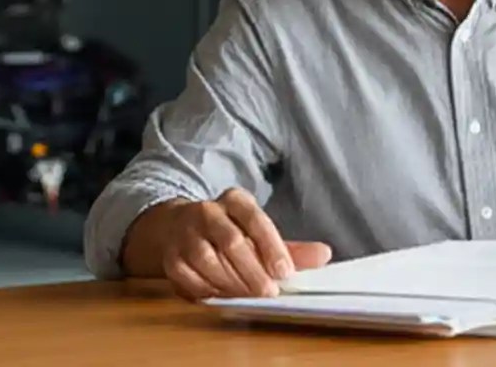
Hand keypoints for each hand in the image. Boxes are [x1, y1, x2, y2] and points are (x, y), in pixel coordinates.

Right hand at [125, 188, 331, 300]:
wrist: (178, 229)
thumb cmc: (229, 233)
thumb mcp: (260, 235)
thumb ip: (290, 248)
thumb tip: (324, 255)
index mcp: (234, 200)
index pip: (255, 219)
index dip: (272, 247)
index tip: (286, 272)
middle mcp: (207, 211)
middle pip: (231, 241)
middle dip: (252, 270)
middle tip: (269, 292)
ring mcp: (185, 234)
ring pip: (207, 260)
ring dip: (231, 283)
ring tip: (248, 296)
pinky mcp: (171, 257)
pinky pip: (188, 278)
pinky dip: (207, 290)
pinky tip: (223, 296)